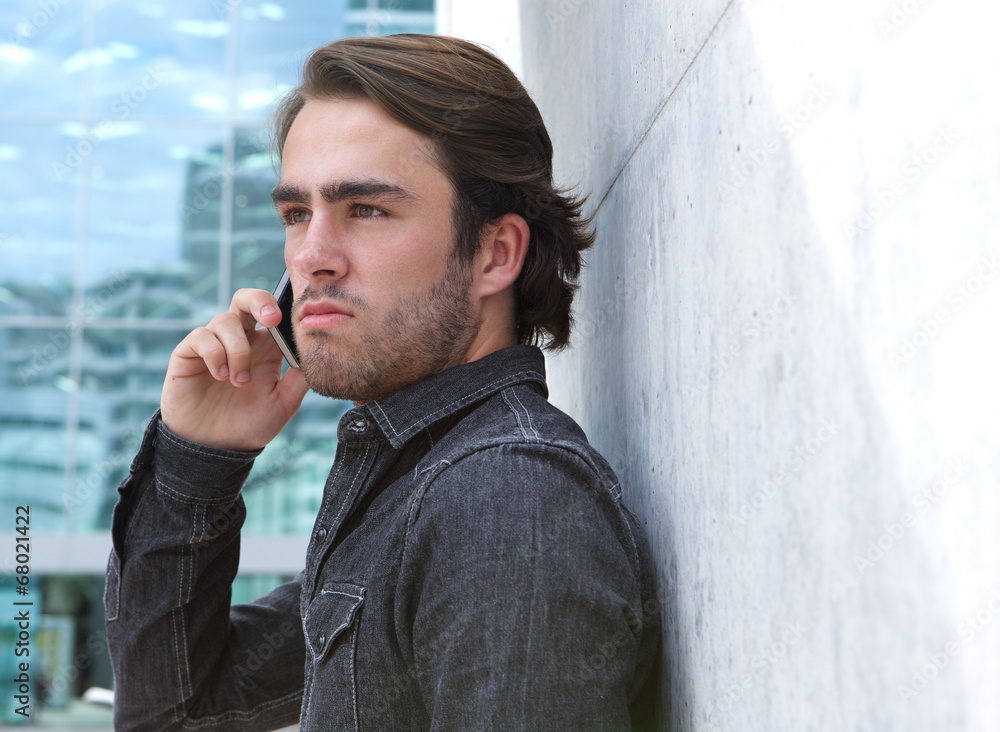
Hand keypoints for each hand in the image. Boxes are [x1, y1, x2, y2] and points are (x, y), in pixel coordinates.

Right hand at [160, 288, 309, 450]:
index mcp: (265, 348)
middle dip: (259, 300)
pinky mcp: (188, 355)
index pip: (274, 314)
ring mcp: (213, 345)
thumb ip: (300, 380)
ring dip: (238, 349)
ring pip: (225, 320)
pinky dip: (214, 352)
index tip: (295, 321)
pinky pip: (201, 336)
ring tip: (240, 382)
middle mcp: (239, 341)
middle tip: (272, 319)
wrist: (215, 450)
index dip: (284, 310)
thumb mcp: (283, 404)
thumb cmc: (250, 425)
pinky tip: (221, 375)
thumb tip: (317, 354)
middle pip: (245, 300)